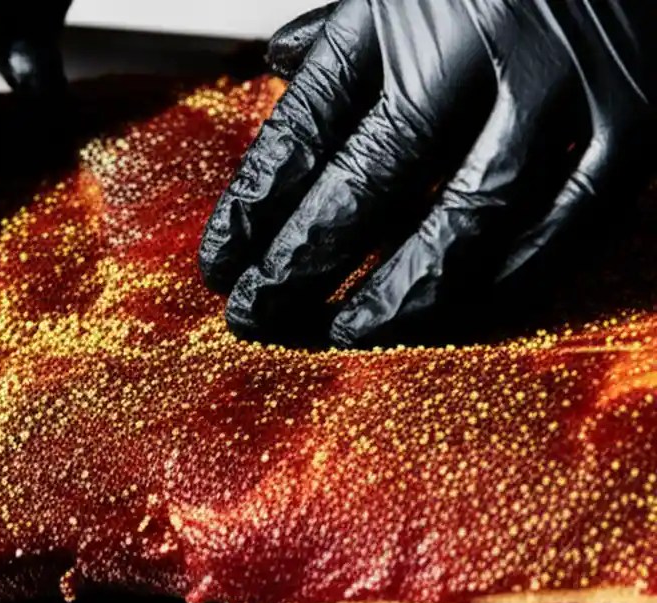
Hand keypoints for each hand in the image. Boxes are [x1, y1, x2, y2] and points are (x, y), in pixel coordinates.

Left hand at [199, 0, 656, 346]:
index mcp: (396, 12)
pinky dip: (502, 282)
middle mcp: (468, 47)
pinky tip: (453, 312)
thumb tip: (276, 65)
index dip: (252, 211)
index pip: (301, 129)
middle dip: (297, 266)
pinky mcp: (633, 122)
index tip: (221, 265)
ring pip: (460, 223)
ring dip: (395, 296)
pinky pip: (561, 227)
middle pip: (363, 184)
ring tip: (343, 335)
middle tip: (256, 317)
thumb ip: (348, 28)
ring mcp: (553, 88)